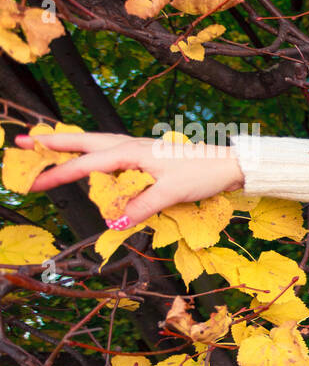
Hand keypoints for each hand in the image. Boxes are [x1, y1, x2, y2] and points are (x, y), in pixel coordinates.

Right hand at [16, 132, 244, 228]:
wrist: (229, 165)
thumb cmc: (202, 174)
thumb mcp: (171, 193)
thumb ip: (141, 207)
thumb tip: (113, 225)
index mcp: (132, 152)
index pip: (88, 163)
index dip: (59, 173)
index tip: (34, 183)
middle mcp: (132, 146)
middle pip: (85, 142)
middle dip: (53, 143)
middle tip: (22, 141)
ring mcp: (140, 150)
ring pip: (98, 144)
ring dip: (72, 145)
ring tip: (45, 145)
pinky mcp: (149, 157)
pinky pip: (113, 153)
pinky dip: (94, 153)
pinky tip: (90, 160)